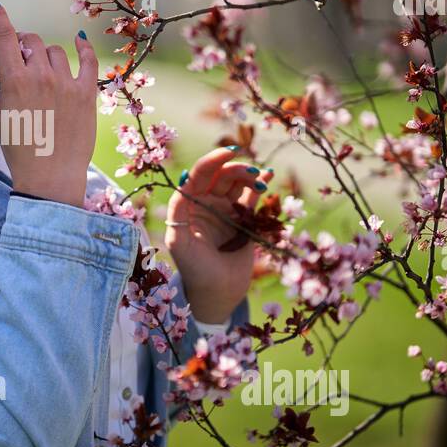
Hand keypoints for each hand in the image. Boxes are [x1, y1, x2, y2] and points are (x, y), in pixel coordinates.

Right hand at [0, 2, 97, 208]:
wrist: (50, 177)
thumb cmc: (20, 150)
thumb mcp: (1, 115)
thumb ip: (3, 86)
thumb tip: (6, 66)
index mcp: (15, 81)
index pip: (4, 38)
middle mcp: (42, 77)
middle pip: (31, 42)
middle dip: (22, 45)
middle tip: (19, 56)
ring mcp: (67, 84)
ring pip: (54, 51)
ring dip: (44, 56)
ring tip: (42, 70)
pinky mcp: (87, 94)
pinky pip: (88, 60)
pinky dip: (83, 48)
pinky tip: (79, 40)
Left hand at [164, 147, 269, 323]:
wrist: (217, 292)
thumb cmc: (194, 268)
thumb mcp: (179, 240)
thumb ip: (178, 210)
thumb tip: (185, 178)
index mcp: (188, 204)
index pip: (199, 175)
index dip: (213, 161)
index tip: (230, 154)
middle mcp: (206, 203)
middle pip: (221, 175)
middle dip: (236, 170)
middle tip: (251, 175)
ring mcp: (225, 209)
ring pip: (237, 183)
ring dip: (249, 176)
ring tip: (260, 183)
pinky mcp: (243, 219)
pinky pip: (251, 196)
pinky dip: (260, 184)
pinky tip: (268, 175)